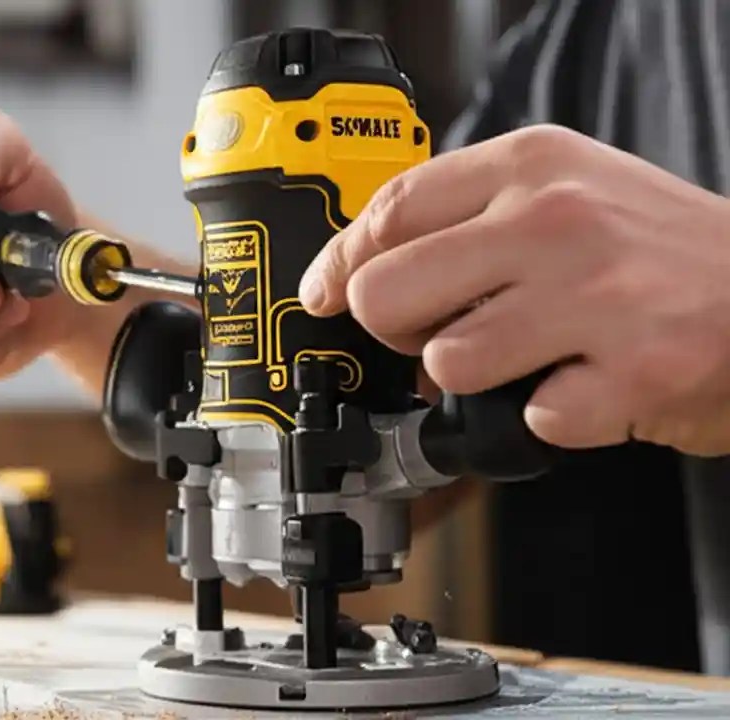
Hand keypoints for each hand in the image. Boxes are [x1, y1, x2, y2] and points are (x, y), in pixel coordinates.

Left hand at [298, 124, 729, 456]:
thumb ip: (472, 216)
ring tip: (531, 356)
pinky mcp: (631, 373)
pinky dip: (547, 417)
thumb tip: (367, 266)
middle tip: (430, 335)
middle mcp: (556, 223)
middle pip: (385, 293)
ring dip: (475, 378)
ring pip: (447, 363)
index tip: (323, 292)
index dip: (339, 261)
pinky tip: (585, 384)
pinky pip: (528, 417)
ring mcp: (595, 298)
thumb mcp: (567, 189)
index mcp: (533, 167)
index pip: (390, 210)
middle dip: (392, 331)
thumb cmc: (661, 250)